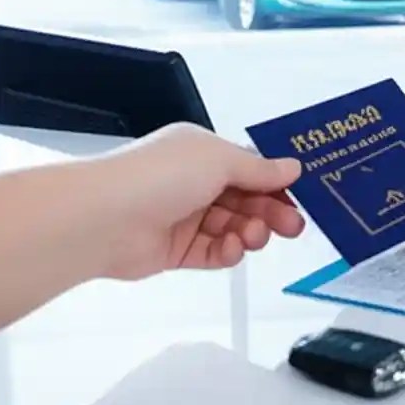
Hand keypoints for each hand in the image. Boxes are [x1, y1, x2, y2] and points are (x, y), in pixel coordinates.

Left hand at [94, 122, 305, 279]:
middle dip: (270, 212)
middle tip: (292, 226)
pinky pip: (213, 253)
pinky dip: (228, 252)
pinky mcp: (175, 250)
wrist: (103, 217)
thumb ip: (259, 169)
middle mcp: (192, 182)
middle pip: (245, 200)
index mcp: (201, 152)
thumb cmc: (157, 175)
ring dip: (250, 233)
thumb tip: (292, 167)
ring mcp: (184, 217)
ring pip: (232, 228)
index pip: (249, 168)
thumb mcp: (220, 160)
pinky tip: (233, 249)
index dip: (275, 183)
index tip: (300, 196)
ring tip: (253, 236)